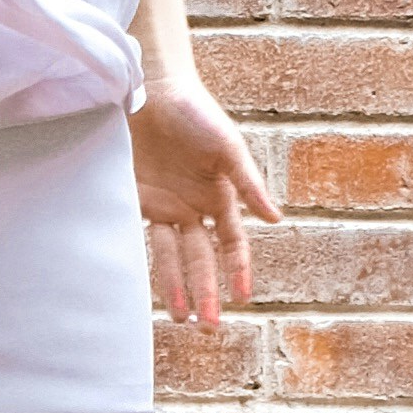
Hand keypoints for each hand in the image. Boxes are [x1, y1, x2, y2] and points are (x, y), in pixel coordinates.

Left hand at [128, 66, 280, 330]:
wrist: (149, 87)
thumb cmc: (195, 111)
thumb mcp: (227, 146)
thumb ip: (248, 184)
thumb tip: (276, 220)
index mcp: (219, 196)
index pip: (232, 243)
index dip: (238, 270)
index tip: (242, 298)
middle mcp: (193, 206)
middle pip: (202, 258)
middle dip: (207, 290)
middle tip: (207, 325)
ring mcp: (164, 205)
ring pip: (173, 256)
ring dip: (176, 286)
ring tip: (180, 317)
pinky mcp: (136, 198)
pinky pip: (140, 237)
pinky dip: (145, 261)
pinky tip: (143, 286)